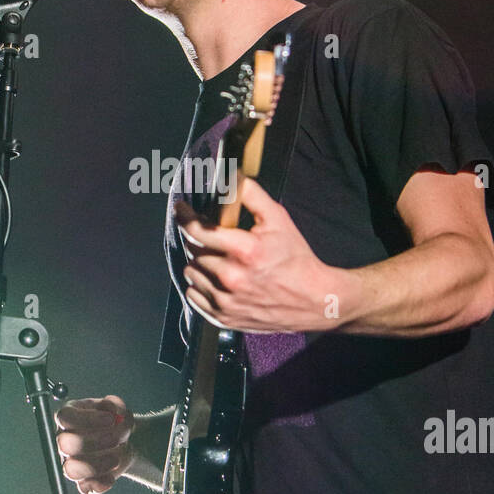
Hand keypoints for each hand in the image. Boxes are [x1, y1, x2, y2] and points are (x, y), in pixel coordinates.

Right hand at [55, 395, 134, 493]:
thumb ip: (115, 405)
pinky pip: (84, 488)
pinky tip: (111, 478)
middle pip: (64, 444)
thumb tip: (111, 407)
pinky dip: (99, 485)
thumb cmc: (115, 423)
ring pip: (71, 470)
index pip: (64, 417)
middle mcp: (64, 440)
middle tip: (115, 439)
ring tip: (116, 459)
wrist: (124, 443)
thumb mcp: (119, 410)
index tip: (111, 419)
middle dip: (92, 442)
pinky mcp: (82, 481)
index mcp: (68, 417)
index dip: (87, 419)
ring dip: (96, 466)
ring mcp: (70, 462)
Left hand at [174, 176, 335, 332]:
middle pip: (193, 250)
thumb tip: (230, 176)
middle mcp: (232, 277)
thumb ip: (251, 194)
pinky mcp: (223, 317)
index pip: (197, 230)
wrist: (313, 299)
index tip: (181, 208)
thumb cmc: (295, 258)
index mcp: (244, 250)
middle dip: (200, 239)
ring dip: (199, 262)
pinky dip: (200, 285)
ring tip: (220, 259)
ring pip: (191, 272)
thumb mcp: (278, 219)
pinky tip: (217, 279)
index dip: (184, 215)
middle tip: (216, 237)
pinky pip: (193, 295)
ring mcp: (226, 300)